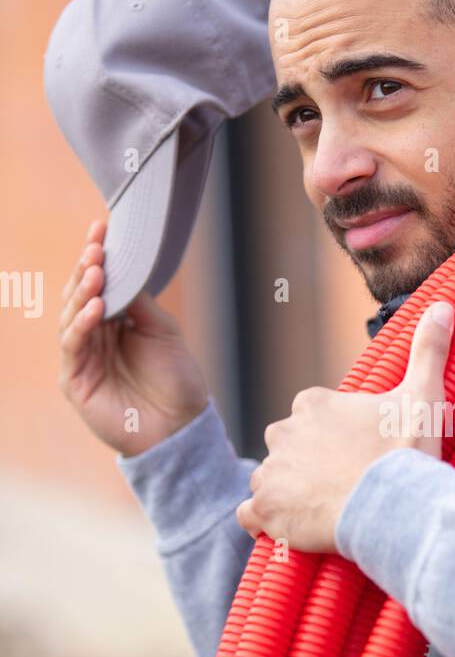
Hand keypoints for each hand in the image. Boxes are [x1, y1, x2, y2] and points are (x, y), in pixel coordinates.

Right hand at [58, 218, 209, 453]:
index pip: (98, 284)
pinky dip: (81, 324)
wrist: (181, 427)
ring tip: (96, 272)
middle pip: (78, 295)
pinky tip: (95, 308)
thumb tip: (121, 269)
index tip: (101, 229)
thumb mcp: (164, 331)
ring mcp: (82, 358)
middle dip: (86, 270)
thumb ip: (140, 303)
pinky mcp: (75, 381)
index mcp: (114, 322)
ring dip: (82, 292)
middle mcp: (94, 336)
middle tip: (95, 248)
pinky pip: (73, 346)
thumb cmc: (177, 381)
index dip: (97, 257)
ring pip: (70, 316)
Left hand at [237, 300, 454, 552]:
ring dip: (288, 492)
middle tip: (342, 483)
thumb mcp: (423, 396)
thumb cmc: (405, 453)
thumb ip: (428, 351)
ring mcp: (271, 472)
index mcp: (313, 403)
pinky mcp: (265, 509)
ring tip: (323, 508)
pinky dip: (264, 522)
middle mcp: (283, 432)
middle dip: (307, 463)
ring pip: (270, 479)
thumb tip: (442, 307)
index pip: (312, 417)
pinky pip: (249, 515)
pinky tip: (289, 527)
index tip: (357, 453)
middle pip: (289, 447)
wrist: (391, 507)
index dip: (334, 437)